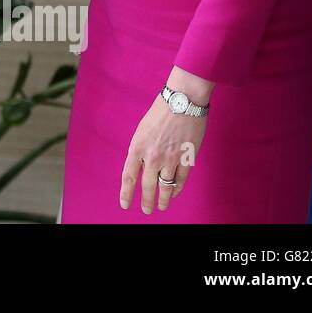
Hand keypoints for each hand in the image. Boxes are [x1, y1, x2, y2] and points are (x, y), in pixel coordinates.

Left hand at [120, 69, 212, 214]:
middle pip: (148, 185)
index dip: (126, 192)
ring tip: (161, 206)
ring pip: (165, 186)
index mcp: (138, 147)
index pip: (129, 176)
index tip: (125, 204)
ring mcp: (171, 159)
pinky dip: (176, 189)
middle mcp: (153, 156)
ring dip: (163, 199)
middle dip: (146, 201)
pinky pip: (181, 180)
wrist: (182, 102)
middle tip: (147, 210)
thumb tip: (140, 164)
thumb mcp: (142, 129)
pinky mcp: (186, 159)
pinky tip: (173, 193)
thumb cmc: (160, 111)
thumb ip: (141, 148)